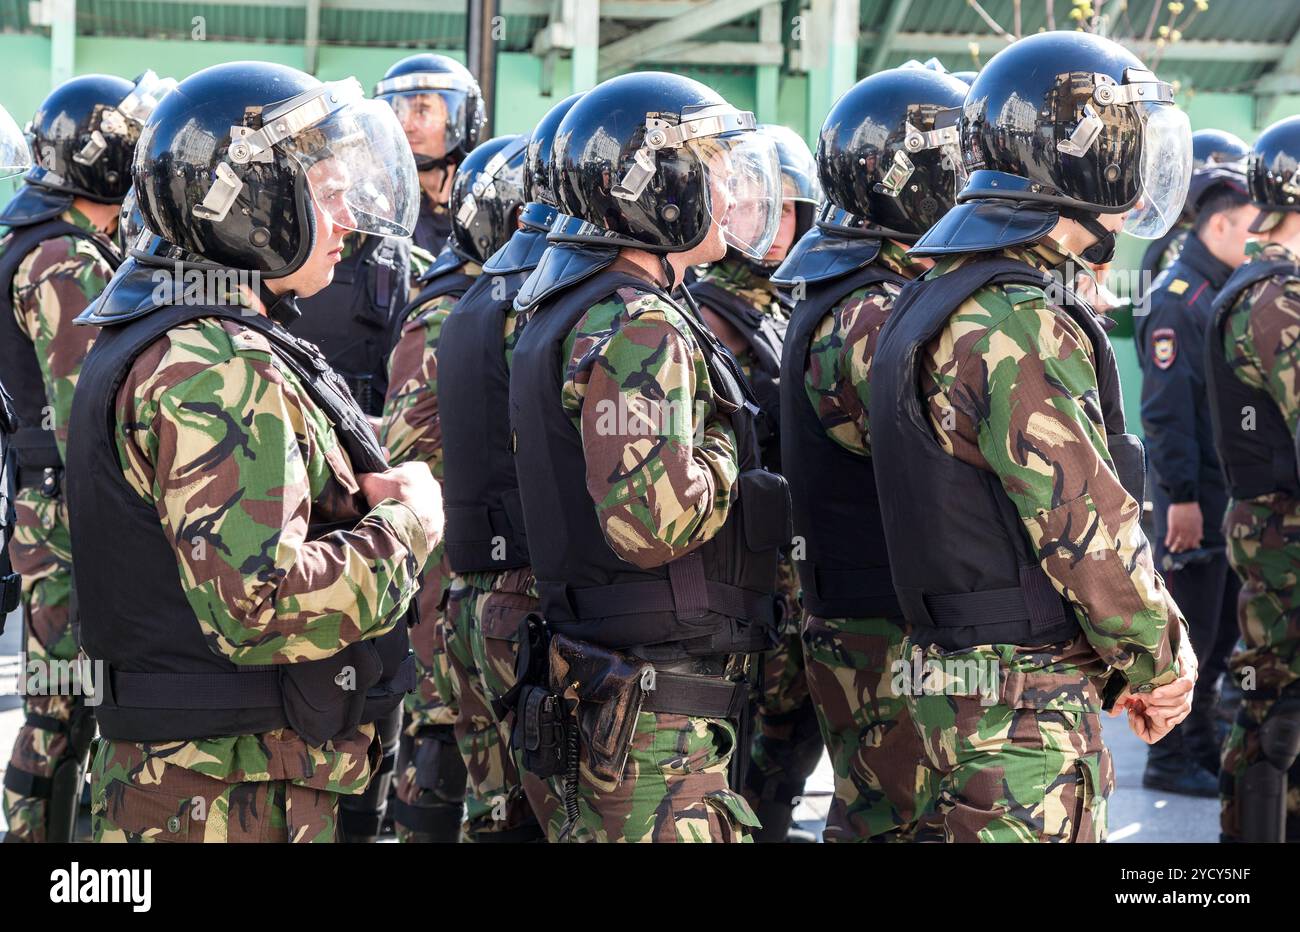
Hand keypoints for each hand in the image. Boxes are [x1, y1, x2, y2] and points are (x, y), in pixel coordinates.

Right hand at [359, 461, 442, 545]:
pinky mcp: (438, 524)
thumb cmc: (389, 499)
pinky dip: (413, 527)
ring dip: (407, 512)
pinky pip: (423, 524)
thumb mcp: (369, 482)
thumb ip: (363, 477)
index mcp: (419, 469)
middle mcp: (433, 485)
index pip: (400, 471)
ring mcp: (438, 506)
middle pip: (410, 489)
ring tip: (393, 520)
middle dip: (398, 496)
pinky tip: (402, 530)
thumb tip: (355, 478)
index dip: (386, 480)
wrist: (404, 529)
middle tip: (384, 506)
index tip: (378, 491)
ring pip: (418, 507)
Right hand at [1108, 627, 1197, 743]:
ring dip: (1165, 705)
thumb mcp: (1127, 682)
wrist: (1150, 631)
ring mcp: (1187, 679)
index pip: (1172, 719)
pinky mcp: (1189, 666)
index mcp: (1172, 697)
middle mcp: (1183, 692)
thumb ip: (1123, 697)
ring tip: (1148, 701)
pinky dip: (1170, 691)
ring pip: (1184, 702)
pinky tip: (1155, 692)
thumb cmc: (1138, 658)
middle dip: (1160, 715)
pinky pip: (1185, 685)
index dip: (1159, 722)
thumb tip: (1114, 713)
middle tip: (1141, 710)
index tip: (1138, 716)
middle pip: (1178, 712)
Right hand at [1164, 501, 1202, 552]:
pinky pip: (1171, 536)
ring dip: (1175, 547)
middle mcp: (1190, 531)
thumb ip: (1199, 530)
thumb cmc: (1192, 509)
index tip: (1189, 550)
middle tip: (1180, 552)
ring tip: (1172, 550)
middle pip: (1187, 543)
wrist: (1185, 500)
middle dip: (1183, 549)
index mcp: (1196, 529)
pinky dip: (1169, 541)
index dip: (1192, 547)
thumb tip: (1201, 537)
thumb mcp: (1199, 520)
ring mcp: (1182, 528)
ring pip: (1179, 541)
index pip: (1195, 541)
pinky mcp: (1174, 525)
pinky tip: (1166, 544)